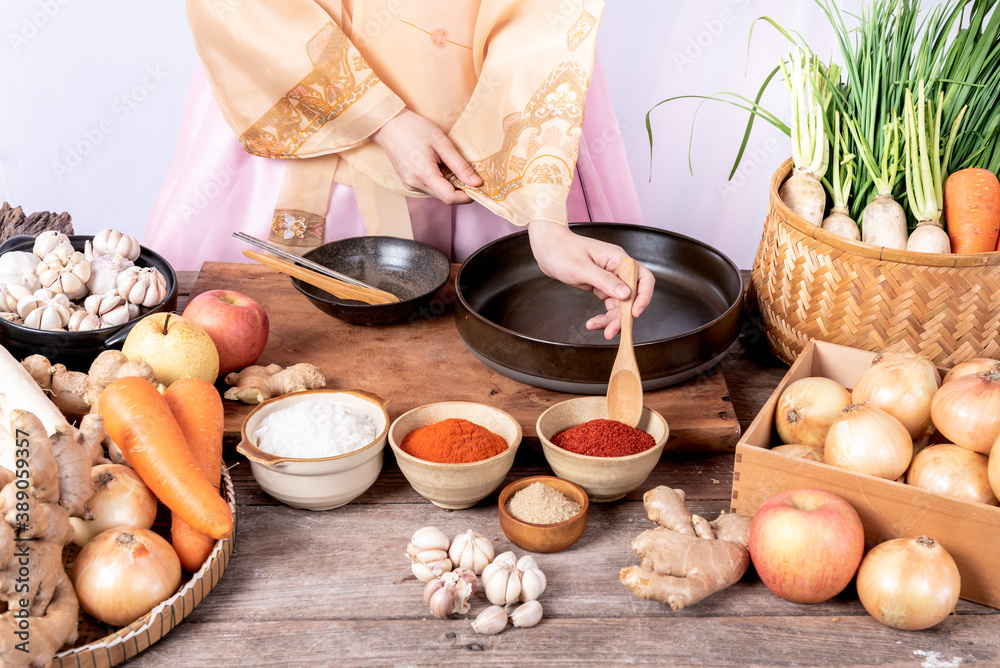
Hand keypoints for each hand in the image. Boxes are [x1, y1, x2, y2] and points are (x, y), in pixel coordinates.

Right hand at [371, 109, 482, 203]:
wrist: (388, 124)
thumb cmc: (414, 128)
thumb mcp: (442, 143)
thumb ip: (460, 165)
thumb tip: (476, 183)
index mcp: (423, 174)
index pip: (450, 197)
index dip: (467, 196)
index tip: (478, 186)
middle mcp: (415, 184)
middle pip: (445, 197)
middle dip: (461, 190)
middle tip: (470, 174)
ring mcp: (410, 185)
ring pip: (438, 194)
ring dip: (450, 185)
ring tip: (452, 165)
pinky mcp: (408, 182)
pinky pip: (430, 188)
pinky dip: (440, 182)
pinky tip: (440, 166)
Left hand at [527, 220, 654, 339]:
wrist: (547, 247)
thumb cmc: (561, 250)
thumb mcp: (581, 268)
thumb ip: (605, 281)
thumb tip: (626, 294)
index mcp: (617, 259)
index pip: (642, 278)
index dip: (643, 297)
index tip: (634, 314)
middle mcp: (617, 269)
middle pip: (631, 296)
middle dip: (623, 316)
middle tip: (611, 332)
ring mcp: (610, 278)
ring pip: (620, 304)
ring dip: (612, 319)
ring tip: (597, 328)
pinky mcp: (601, 285)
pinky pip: (609, 304)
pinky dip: (604, 316)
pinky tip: (593, 323)